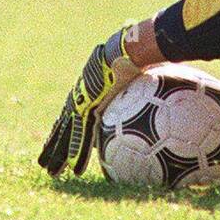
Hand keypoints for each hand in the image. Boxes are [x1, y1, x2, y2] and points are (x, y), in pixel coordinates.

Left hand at [38, 30, 139, 177]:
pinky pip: (82, 136)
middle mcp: (83, 96)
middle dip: (55, 143)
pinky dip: (77, 154)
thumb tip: (172, 80)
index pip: (77, 110)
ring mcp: (83, 103)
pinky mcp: (89, 110)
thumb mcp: (144, 67)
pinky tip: (72, 169)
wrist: (130, 47)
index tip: (64, 136)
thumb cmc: (140, 52)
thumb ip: (151, 76)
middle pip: (65, 124)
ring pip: (67, 135)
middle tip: (47, 160)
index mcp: (93, 87)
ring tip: (50, 173)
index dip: (68, 124)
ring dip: (58, 155)